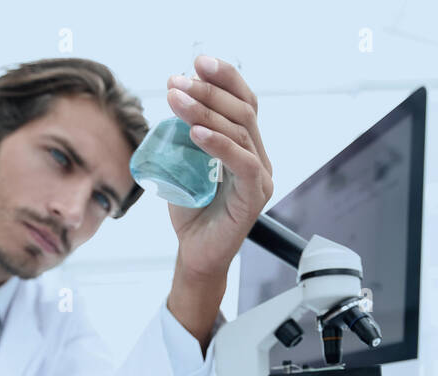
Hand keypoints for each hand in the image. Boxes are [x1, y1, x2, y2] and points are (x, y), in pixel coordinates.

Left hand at [165, 55, 273, 282]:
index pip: (244, 101)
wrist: (195, 252)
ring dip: (206, 111)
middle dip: (209, 91)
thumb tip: (175, 93)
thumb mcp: (184, 162)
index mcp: (247, 146)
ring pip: (241, 131)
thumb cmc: (192, 210)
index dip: (225, 78)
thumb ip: (185, 133)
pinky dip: (219, 144)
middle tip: (177, 82)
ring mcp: (261, 177)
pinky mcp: (255, 197)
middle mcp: (259, 157)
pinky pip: (243, 163)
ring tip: (176, 100)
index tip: (197, 62)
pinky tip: (195, 133)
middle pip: (243, 110)